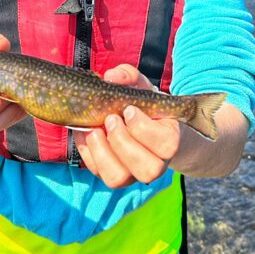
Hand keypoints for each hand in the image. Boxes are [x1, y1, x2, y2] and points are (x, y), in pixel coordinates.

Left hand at [72, 64, 183, 187]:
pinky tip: (84, 132)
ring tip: (95, 130)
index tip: (129, 109)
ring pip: (119, 178)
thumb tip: (111, 77)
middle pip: (147, 168)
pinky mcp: (111, 175)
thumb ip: (128, 76)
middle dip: (124, 142)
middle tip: (111, 119)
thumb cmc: (141, 103)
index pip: (167, 145)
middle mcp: (155, 164)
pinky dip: (87, 152)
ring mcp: (132, 174)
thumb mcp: (139, 85)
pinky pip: (97, 173)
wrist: (134, 121)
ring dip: (103, 153)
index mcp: (170, 141)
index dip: (144, 128)